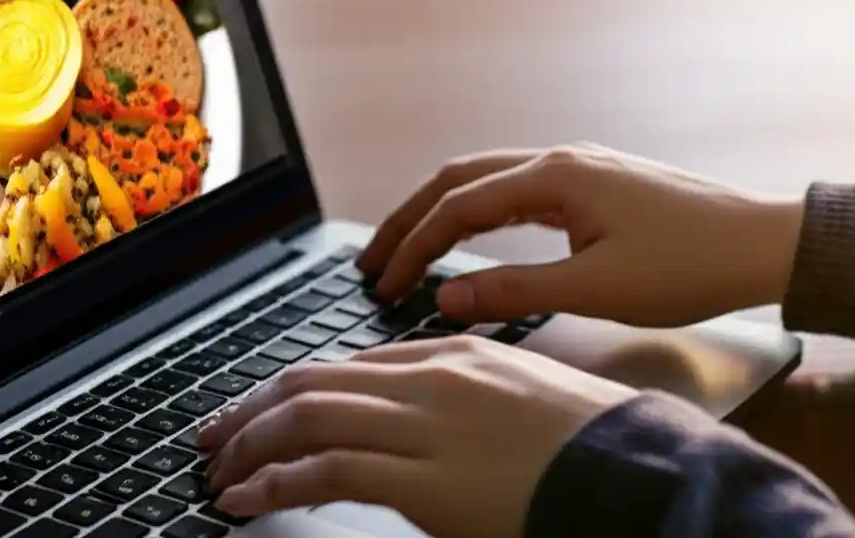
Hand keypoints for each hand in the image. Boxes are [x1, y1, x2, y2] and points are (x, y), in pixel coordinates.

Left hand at [197, 335, 636, 537]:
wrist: (641, 474)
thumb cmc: (591, 446)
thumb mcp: (518, 404)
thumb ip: (458, 406)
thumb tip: (411, 432)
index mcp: (452, 354)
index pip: (344, 365)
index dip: (288, 389)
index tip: (258, 413)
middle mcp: (429, 377)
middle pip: (309, 380)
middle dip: (249, 409)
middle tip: (213, 438)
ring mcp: (424, 424)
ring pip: (304, 417)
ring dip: (248, 446)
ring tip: (220, 473)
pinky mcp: (422, 477)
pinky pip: (323, 470)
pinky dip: (272, 482)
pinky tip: (246, 500)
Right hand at [358, 143, 804, 326]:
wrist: (764, 244)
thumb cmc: (690, 266)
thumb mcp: (596, 289)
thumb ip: (514, 290)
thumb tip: (445, 296)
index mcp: (554, 176)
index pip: (457, 207)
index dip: (413, 248)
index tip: (385, 286)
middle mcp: (558, 159)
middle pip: (458, 178)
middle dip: (410, 219)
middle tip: (374, 260)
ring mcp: (578, 167)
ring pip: (486, 180)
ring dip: (442, 212)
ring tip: (408, 249)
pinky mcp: (595, 184)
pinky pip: (517, 189)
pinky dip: (479, 212)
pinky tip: (472, 238)